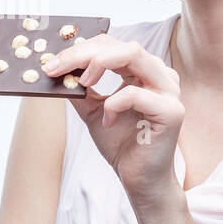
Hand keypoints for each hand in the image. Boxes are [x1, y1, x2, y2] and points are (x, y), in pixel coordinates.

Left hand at [42, 34, 184, 214]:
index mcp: (143, 70)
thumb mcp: (92, 110)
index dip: (79, 49)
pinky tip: (107, 122)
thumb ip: (79, 89)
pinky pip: (135, 94)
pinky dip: (113, 104)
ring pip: (133, 54)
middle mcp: (159, 74)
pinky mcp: (171, 111)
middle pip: (121, 43)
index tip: (50, 64)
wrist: (139, 180)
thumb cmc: (120, 144)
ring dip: (99, 64)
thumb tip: (55, 70)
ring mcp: (169, 91)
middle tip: (56, 67)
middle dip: (84, 52)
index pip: (111, 44)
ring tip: (82, 84)